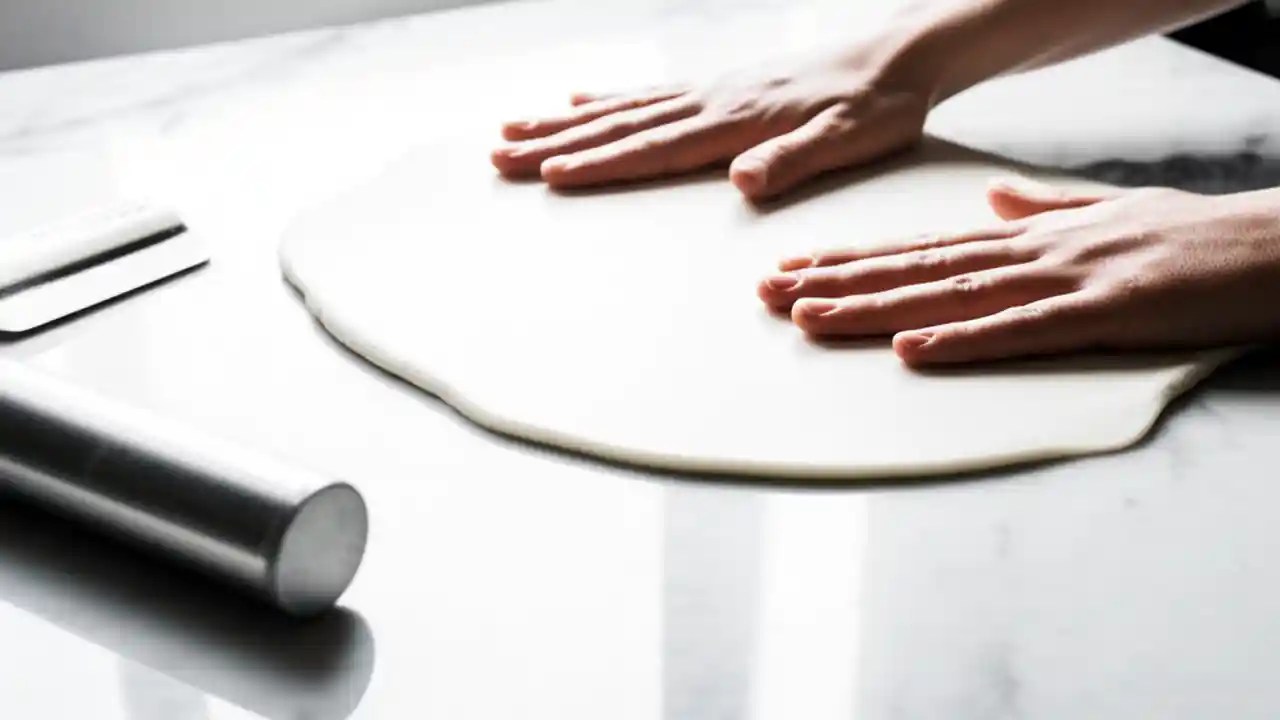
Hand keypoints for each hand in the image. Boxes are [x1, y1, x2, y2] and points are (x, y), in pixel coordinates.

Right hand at [490, 41, 932, 199]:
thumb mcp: (849, 141)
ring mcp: (710, 88)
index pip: (655, 148)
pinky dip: (608, 100)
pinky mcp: (720, 85)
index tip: (549, 174)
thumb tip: (741, 180)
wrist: (897, 55)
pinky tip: (579, 101)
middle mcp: (712, 99)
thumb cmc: (878, 106)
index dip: (601, 164)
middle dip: (557, 145)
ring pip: (623, 108)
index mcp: (736, 121)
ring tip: (516, 132)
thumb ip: (793, 159)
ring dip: (566, 124)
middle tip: (501, 156)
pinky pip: (649, 93)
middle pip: (620, 127)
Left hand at [757, 178, 1279, 364]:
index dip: (855, 257)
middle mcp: (1033, 252)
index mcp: (1029, 236)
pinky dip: (963, 343)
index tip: (795, 265)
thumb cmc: (1192, 239)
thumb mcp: (1107, 214)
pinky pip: (1021, 332)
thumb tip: (988, 206)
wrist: (1275, 246)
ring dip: (877, 309)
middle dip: (838, 281)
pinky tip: (911, 352)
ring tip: (810, 317)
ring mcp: (1067, 281)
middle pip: (918, 269)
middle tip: (768, 293)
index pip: (922, 247)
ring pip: (951, 297)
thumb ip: (1042, 210)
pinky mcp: (1105, 315)